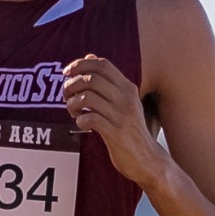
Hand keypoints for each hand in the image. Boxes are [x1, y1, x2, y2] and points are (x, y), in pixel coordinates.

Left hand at [61, 55, 165, 188]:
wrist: (148, 160)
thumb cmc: (130, 129)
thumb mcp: (124, 101)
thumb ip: (108, 80)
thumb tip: (90, 56)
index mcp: (128, 88)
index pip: (102, 64)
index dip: (80, 64)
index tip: (67, 73)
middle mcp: (126, 99)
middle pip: (91, 78)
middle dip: (71, 85)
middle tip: (66, 96)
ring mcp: (122, 116)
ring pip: (87, 97)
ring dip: (72, 103)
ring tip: (74, 112)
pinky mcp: (116, 134)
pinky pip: (91, 118)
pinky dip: (80, 120)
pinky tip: (82, 124)